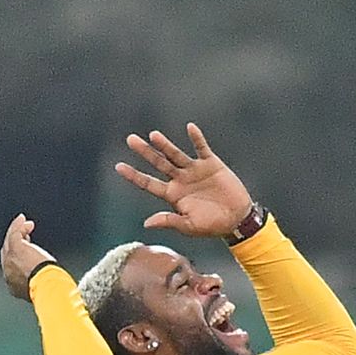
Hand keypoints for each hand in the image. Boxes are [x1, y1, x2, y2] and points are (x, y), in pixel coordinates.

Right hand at [0, 214, 53, 299]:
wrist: (46, 288)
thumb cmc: (49, 290)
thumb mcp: (42, 288)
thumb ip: (39, 282)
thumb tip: (47, 278)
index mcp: (13, 285)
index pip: (13, 267)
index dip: (19, 258)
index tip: (29, 252)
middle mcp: (8, 272)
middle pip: (8, 253)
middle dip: (18, 243)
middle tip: (27, 237)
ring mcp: (10, 259)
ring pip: (10, 242)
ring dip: (17, 232)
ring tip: (25, 224)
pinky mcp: (16, 248)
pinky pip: (14, 233)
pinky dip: (17, 225)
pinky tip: (22, 219)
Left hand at [115, 123, 255, 237]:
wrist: (237, 218)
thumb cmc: (212, 226)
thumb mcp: (189, 226)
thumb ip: (169, 221)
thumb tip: (146, 223)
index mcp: (172, 195)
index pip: (148, 183)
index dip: (134, 175)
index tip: (119, 166)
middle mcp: (180, 180)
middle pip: (159, 163)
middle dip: (145, 152)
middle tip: (130, 139)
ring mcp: (194, 171)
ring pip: (176, 155)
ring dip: (165, 145)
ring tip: (153, 136)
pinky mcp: (211, 164)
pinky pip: (202, 149)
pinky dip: (197, 139)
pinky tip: (190, 128)